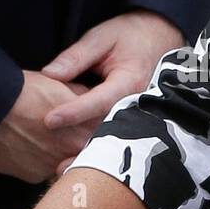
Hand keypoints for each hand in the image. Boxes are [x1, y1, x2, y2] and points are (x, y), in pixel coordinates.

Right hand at [0, 72, 93, 183]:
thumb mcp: (60, 85)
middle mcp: (76, 150)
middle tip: (67, 136)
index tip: (95, 128)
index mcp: (88, 125)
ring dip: (60, 155)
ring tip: (43, 140)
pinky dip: (39, 161)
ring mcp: (56, 165)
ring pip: (66, 164)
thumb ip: (83, 98)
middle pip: (90, 155)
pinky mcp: (35, 176)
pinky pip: (44, 171)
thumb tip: (90, 104)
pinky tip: (28, 146)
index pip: (108, 135)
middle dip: (82, 146)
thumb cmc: (22, 91)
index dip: (103, 131)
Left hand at [40, 9, 184, 171]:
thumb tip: (50, 74)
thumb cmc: (130, 35)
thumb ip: (77, 56)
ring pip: (112, 140)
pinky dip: (97, 152)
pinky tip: (77, 166)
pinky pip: (115, 138)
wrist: (160, 37)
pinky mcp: (135, 121)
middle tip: (56, 165)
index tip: (49, 120)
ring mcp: (139, 116)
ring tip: (64, 173)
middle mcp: (138, 104)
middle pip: (107, 130)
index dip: (74, 112)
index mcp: (130, 81)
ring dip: (90, 157)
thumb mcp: (102, 37)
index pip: (99, 101)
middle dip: (83, 148)